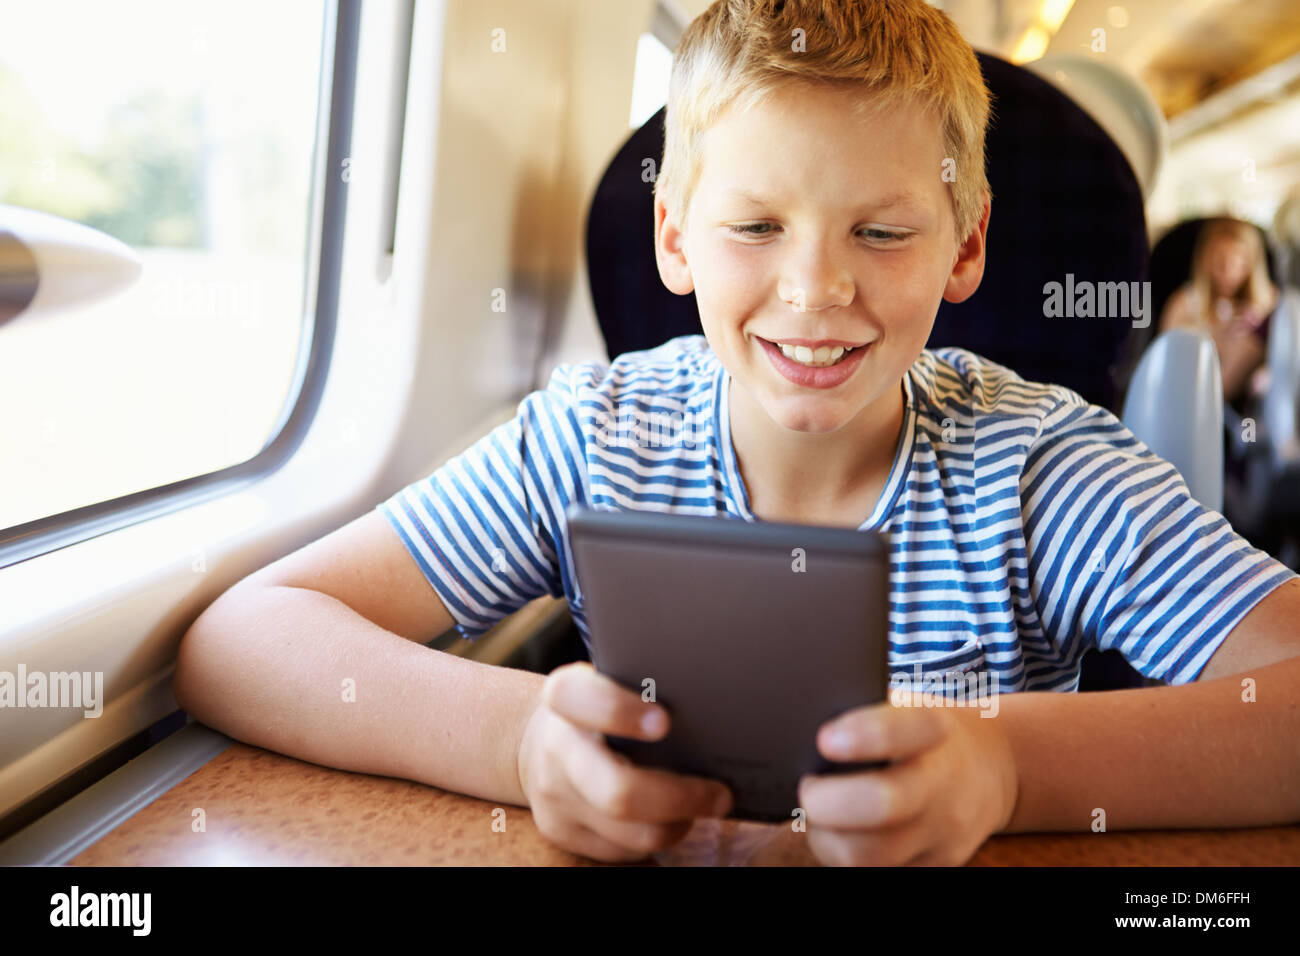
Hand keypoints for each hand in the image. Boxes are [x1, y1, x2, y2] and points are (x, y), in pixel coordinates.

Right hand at [515, 661, 733, 861]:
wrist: (539, 749)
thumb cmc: (597, 711)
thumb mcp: (607, 683)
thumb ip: (641, 686)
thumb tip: (710, 706)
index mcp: (565, 700)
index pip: (579, 699)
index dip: (620, 712)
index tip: (665, 721)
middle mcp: (555, 752)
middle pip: (618, 792)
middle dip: (680, 797)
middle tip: (720, 794)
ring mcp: (556, 800)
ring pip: (633, 834)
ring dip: (680, 823)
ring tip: (704, 805)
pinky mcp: (566, 834)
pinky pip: (626, 851)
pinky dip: (659, 835)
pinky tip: (673, 816)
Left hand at [797, 694, 1017, 864]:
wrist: (985, 772)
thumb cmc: (920, 734)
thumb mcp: (904, 704)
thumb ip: (860, 707)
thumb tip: (795, 720)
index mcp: (932, 730)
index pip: (904, 729)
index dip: (864, 735)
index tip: (826, 740)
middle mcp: (942, 785)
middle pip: (882, 805)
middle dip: (827, 802)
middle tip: (808, 788)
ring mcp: (941, 834)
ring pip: (867, 855)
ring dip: (826, 836)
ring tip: (818, 814)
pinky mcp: (932, 866)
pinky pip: (875, 873)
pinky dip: (843, 855)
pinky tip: (840, 833)